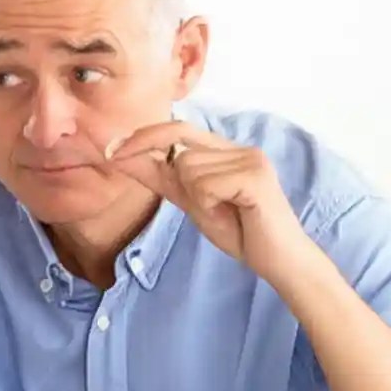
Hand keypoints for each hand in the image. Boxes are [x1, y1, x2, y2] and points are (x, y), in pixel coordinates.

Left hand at [106, 121, 312, 280]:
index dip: (143, 137)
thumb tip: (121, 156)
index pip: (177, 129)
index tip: (112, 152)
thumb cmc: (240, 231)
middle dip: (176, 178)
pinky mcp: (255, 176)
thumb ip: (161, 176)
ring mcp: (250, 158)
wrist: (278, 261)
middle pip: (180, 149)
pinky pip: (205, 184)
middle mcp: (240, 147)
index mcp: (226, 150)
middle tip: (203, 206)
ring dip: (198, 198)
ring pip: (190, 168)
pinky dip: (210, 204)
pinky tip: (233, 213)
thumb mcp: (191, 201)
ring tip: (225, 212)